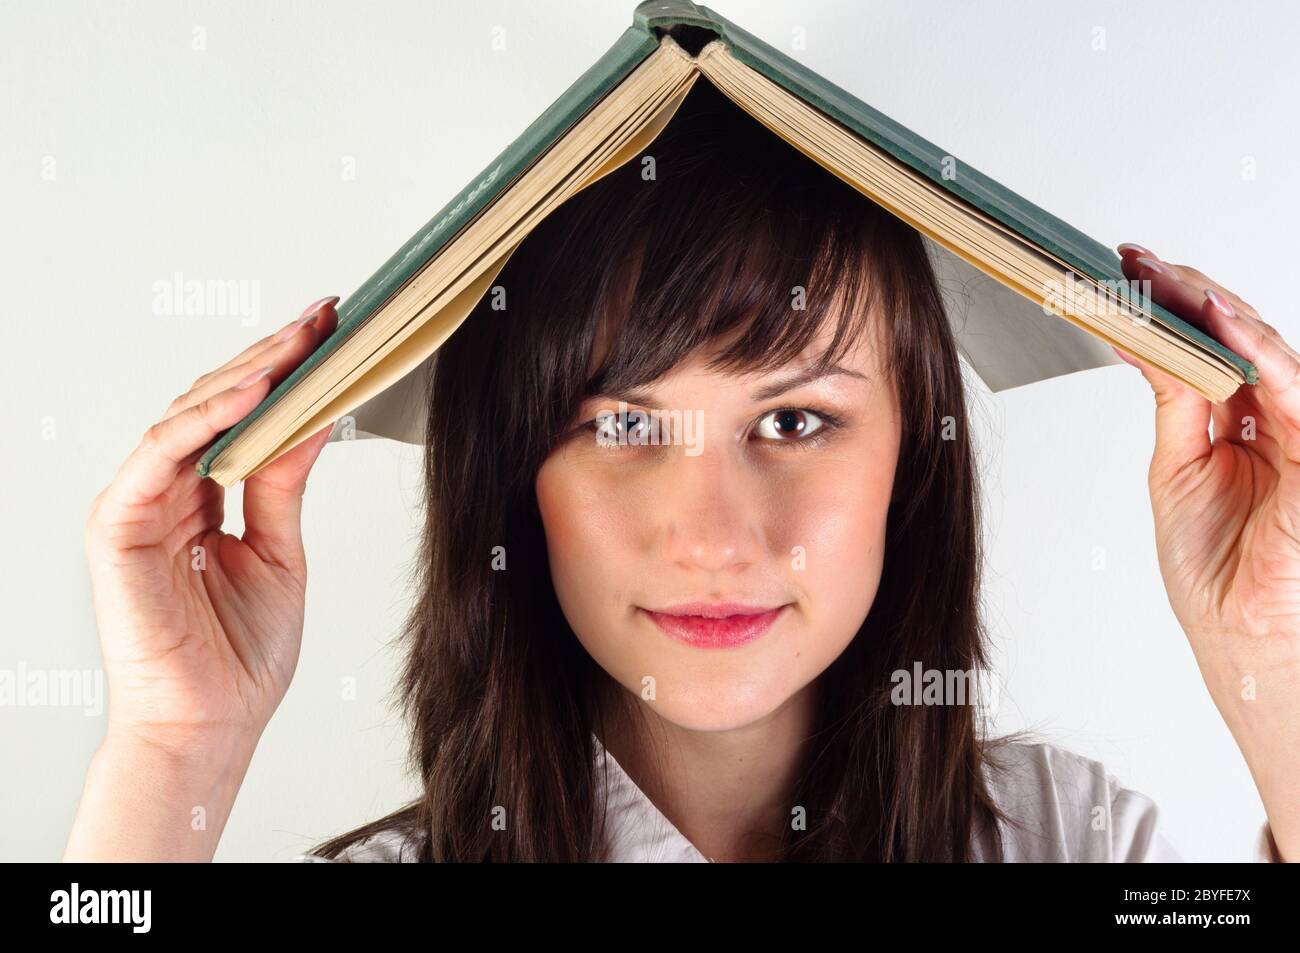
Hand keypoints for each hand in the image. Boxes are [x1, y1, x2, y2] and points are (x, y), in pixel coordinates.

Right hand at [83, 295, 339, 752]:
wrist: (212, 724)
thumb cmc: (240, 655)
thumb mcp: (280, 550)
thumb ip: (283, 482)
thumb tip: (313, 415)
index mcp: (203, 497)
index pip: (241, 418)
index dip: (283, 373)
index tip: (330, 333)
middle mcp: (167, 492)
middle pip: (215, 405)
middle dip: (270, 359)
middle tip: (322, 320)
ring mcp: (138, 504)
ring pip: (187, 416)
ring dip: (245, 375)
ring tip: (299, 343)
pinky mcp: (117, 524)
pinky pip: (160, 454)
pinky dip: (205, 419)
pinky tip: (253, 392)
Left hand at [1114, 244, 1298, 861]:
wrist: (1240, 637)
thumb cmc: (1212, 570)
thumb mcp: (1177, 472)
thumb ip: (1176, 406)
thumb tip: (1145, 343)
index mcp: (1237, 425)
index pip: (1208, 349)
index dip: (1171, 308)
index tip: (1124, 273)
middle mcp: (1272, 419)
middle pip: (1236, 337)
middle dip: (1186, 292)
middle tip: (1134, 260)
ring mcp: (1298, 431)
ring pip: (1265, 347)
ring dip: (1214, 304)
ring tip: (1162, 273)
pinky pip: (1290, 386)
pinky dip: (1254, 348)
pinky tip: (1217, 318)